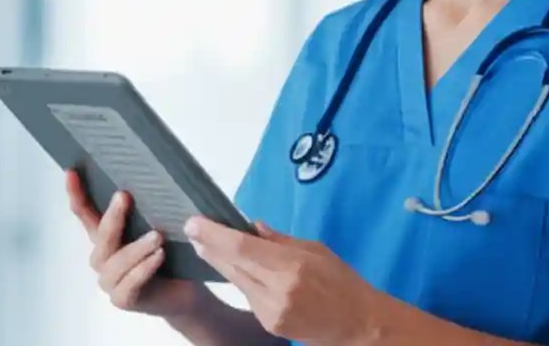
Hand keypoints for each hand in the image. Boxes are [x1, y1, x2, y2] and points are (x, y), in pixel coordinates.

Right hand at [65, 169, 207, 317]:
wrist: (182, 293)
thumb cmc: (166, 255)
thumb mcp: (154, 226)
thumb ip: (145, 209)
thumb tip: (149, 177)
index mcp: (105, 237)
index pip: (85, 213)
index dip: (76, 194)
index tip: (71, 172)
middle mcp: (102, 258)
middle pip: (100, 238)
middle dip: (111, 218)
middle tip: (124, 197)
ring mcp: (110, 281)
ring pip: (115, 263)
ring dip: (135, 248)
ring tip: (157, 236)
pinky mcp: (123, 300)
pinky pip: (129, 284)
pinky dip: (144, 269)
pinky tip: (158, 257)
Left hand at [184, 217, 387, 345]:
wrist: (357, 325)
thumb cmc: (341, 281)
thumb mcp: (315, 250)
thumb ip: (279, 240)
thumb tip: (251, 227)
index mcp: (292, 266)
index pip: (242, 248)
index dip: (214, 235)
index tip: (194, 222)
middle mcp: (278, 290)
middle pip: (233, 264)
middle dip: (208, 246)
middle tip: (191, 229)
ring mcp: (271, 311)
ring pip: (237, 280)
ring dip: (219, 262)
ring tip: (205, 244)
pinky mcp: (269, 323)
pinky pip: (248, 295)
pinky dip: (240, 278)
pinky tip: (234, 267)